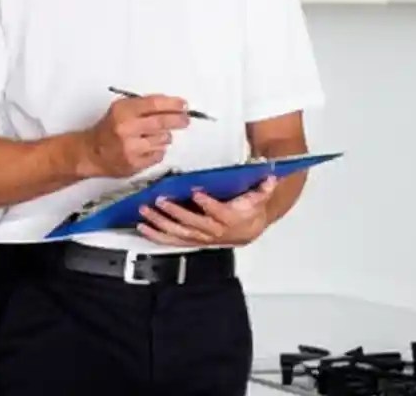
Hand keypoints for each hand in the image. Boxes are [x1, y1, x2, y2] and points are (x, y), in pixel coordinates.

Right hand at [81, 94, 190, 177]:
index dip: (172, 104)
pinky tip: (147, 148)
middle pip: (162, 122)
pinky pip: (159, 154)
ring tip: (153, 136)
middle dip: (178, 120)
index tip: (183, 105)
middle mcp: (126, 128)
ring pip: (163, 139)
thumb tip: (172, 105)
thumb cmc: (109, 129)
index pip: (154, 104)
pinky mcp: (135, 163)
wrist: (91, 153)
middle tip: (185, 119)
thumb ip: (143, 106)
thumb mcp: (121, 109)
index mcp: (122, 111)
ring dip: (164, 137)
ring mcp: (131, 147)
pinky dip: (157, 150)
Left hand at [137, 176, 276, 246]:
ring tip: (145, 212)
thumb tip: (272, 176)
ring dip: (160, 223)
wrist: (249, 230)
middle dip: (175, 212)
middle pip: (192, 223)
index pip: (218, 211)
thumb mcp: (260, 196)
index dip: (208, 204)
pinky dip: (156, 235)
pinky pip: (172, 240)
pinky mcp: (190, 239)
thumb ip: (264, 187)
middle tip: (160, 200)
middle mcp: (213, 230)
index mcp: (230, 218)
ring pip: (178, 232)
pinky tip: (143, 227)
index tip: (196, 192)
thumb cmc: (250, 210)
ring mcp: (200, 237)